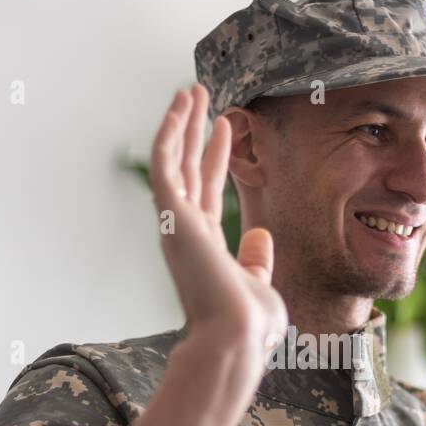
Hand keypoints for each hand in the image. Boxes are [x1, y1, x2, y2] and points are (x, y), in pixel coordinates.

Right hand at [149, 83, 286, 362]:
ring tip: (189, 88)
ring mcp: (177, 222)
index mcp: (206, 247)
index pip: (207, 191)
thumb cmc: (249, 323)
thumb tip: (261, 235)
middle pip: (186, 168)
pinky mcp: (172, 215)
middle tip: (197, 95)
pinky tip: (178, 106)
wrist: (237, 336)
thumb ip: (256, 260)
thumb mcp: (260, 284)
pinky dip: (168, 133)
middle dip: (192, 130)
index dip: (215, 156)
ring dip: (179, 123)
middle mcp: (187, 231)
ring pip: (172, 160)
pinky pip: (164, 164)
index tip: (224, 126)